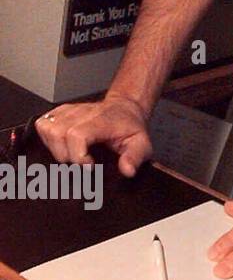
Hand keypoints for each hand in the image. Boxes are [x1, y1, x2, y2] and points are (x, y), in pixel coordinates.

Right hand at [33, 93, 152, 175]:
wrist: (124, 109)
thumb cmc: (130, 127)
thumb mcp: (141, 143)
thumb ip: (135, 157)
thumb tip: (127, 171)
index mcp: (102, 120)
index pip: (77, 135)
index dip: (78, 155)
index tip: (90, 166)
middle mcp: (83, 112)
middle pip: (58, 134)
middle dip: (67, 156)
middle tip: (82, 162)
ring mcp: (69, 110)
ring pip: (48, 129)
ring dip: (56, 148)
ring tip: (72, 155)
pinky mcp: (59, 111)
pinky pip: (43, 124)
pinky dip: (48, 138)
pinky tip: (61, 145)